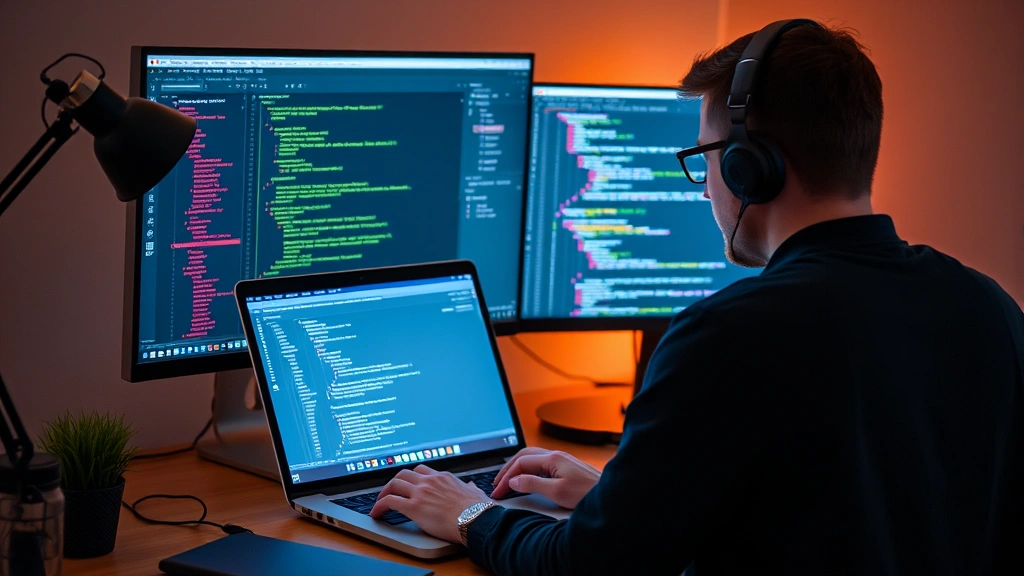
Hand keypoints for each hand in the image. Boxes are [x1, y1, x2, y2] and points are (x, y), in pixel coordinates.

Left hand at [369, 465, 491, 543]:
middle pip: (405, 473)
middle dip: (396, 481)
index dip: (413, 477)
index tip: (409, 483)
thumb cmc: (478, 510)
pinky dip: (380, 505)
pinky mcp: (413, 507)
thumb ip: (470, 488)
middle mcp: (430, 481)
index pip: (423, 471)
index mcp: (444, 477)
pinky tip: (377, 512)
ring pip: (394, 483)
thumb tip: (471, 486)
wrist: (475, 519)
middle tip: (391, 490)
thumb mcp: (476, 493)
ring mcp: (420, 492)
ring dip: (385, 491)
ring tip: (380, 501)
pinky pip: (390, 501)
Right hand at [490, 447, 599, 508]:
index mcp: (552, 458)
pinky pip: (540, 463)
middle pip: (524, 456)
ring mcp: (561, 460)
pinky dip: (527, 470)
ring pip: (532, 458)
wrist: (609, 495)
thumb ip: (532, 484)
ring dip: (517, 468)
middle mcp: (556, 455)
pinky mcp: (565, 467)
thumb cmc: (587, 493)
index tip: (498, 491)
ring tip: (507, 480)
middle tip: (497, 484)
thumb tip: (514, 481)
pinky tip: (525, 478)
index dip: (506, 477)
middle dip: (508, 469)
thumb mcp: (556, 492)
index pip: (521, 463)